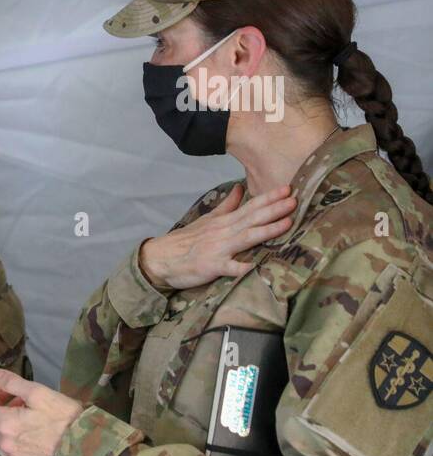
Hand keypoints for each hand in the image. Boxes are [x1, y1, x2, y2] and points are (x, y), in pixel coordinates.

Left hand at [0, 368, 82, 455]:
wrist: (85, 445)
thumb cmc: (63, 416)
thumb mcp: (38, 393)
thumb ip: (12, 383)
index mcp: (5, 425)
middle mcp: (4, 444)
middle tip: (14, 395)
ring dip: (3, 419)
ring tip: (23, 409)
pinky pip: (8, 447)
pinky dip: (11, 434)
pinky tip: (28, 427)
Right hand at [139, 184, 294, 290]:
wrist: (161, 258)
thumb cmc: (186, 241)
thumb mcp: (207, 220)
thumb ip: (227, 206)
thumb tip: (240, 188)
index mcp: (224, 222)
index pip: (250, 206)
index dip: (269, 198)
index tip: (288, 188)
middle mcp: (224, 232)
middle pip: (252, 219)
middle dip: (274, 209)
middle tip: (295, 199)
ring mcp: (219, 249)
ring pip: (246, 238)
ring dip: (266, 230)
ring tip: (286, 223)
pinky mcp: (212, 266)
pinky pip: (230, 268)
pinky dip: (243, 267)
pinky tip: (258, 266)